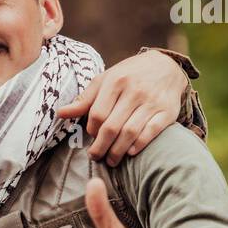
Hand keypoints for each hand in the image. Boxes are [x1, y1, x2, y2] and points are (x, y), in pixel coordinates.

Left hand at [57, 50, 186, 166]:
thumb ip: (85, 99)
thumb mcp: (105, 80)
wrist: (166, 66)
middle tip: (96, 156)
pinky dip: (139, 144)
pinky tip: (130, 152)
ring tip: (111, 160)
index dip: (91, 130)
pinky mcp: (167, 111)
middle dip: (101, 146)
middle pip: (112, 126)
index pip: (97, 114)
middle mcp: (134, 91)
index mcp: (115, 82)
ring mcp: (152, 102)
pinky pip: (152, 132)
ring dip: (118, 150)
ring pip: (130, 132)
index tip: (90, 137)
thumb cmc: (128, 76)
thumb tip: (60, 113)